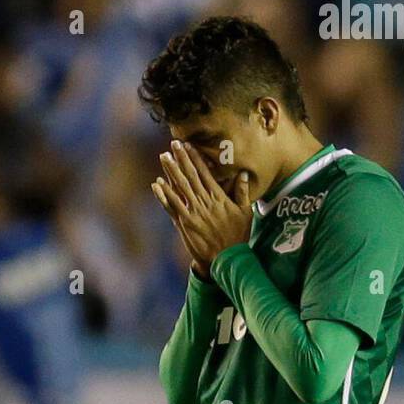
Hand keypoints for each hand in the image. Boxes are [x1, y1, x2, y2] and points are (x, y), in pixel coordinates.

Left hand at [154, 141, 252, 266]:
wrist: (226, 259)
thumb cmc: (237, 236)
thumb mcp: (246, 213)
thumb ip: (242, 192)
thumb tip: (244, 174)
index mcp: (219, 198)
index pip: (205, 173)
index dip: (196, 159)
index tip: (188, 146)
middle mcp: (205, 202)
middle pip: (191, 176)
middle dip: (181, 159)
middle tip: (173, 144)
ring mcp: (194, 212)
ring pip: (180, 187)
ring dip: (171, 172)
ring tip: (164, 157)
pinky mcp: (185, 224)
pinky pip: (173, 206)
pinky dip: (164, 195)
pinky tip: (157, 184)